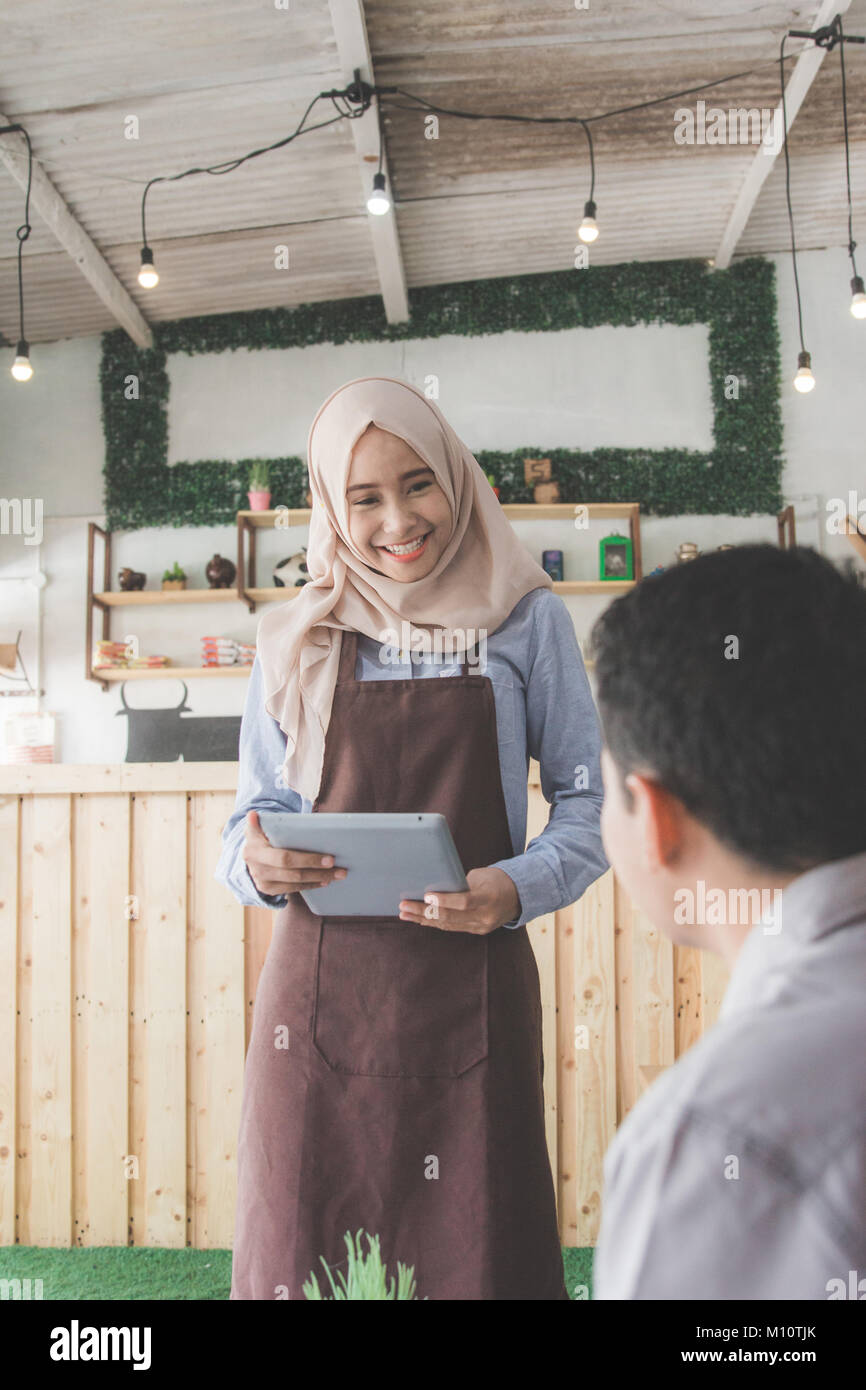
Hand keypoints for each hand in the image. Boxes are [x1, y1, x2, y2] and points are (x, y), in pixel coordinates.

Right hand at [242, 809, 346, 897]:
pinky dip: (310, 885)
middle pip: (294, 873)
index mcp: (255, 851)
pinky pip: (293, 890)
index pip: (286, 858)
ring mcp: (262, 882)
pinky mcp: (268, 890)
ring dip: (319, 879)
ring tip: (337, 875)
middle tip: (340, 868)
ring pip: (296, 883)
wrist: (248, 855)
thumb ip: (256, 822)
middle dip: (319, 871)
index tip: (330, 858)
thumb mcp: (256, 828)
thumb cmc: (260, 837)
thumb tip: (252, 815)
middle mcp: (257, 869)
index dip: (309, 860)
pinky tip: (324, 881)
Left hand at [398, 865, 520, 933]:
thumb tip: (434, 888)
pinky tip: (419, 918)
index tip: (426, 895)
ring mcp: (481, 926)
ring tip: (405, 913)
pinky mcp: (477, 930)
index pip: (464, 902)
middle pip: (450, 916)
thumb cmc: (497, 879)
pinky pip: (452, 927)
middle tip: (404, 906)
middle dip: (424, 911)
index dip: (444, 900)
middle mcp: (485, 916)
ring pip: (448, 924)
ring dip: (424, 919)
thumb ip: (460, 884)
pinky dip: (434, 922)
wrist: (520, 895)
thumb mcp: (482, 875)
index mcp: (489, 898)